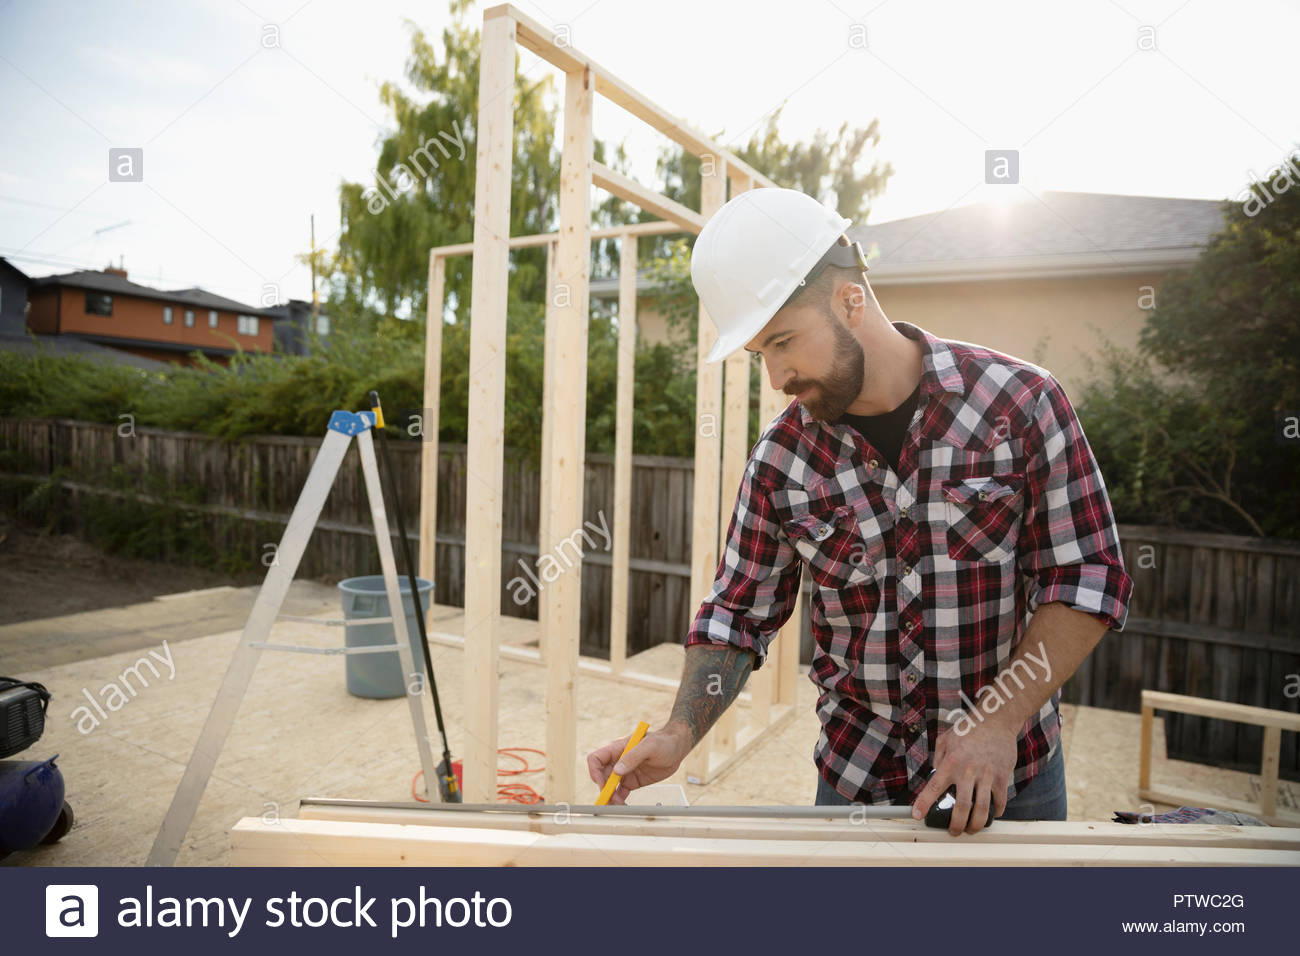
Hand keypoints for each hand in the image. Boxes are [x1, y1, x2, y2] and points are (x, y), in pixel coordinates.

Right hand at [586, 724, 689, 804]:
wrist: (677, 748)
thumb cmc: (663, 741)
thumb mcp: (649, 746)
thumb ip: (632, 757)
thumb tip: (617, 770)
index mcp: (618, 749)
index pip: (596, 759)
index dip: (595, 772)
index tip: (602, 784)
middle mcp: (618, 761)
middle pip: (601, 776)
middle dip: (603, 788)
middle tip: (610, 799)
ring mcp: (625, 772)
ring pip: (610, 786)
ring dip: (610, 796)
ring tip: (616, 805)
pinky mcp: (633, 781)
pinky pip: (621, 792)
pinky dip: (619, 800)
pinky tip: (622, 805)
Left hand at [910, 719, 1018, 834]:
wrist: (995, 721)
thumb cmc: (969, 729)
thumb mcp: (945, 739)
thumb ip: (938, 758)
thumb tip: (936, 775)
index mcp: (950, 762)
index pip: (934, 788)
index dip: (924, 804)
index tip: (917, 815)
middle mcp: (968, 771)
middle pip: (962, 806)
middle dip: (956, 824)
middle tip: (953, 832)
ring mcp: (986, 775)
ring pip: (982, 808)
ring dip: (976, 824)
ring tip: (971, 830)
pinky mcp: (1001, 776)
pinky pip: (1000, 800)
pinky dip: (996, 812)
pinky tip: (991, 815)